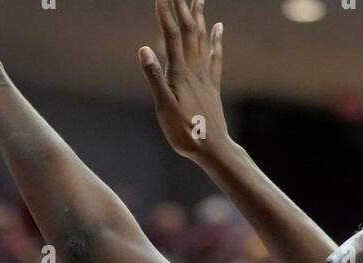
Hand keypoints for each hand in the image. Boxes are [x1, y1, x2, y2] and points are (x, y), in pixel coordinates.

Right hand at [140, 0, 227, 162]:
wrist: (213, 149)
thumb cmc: (186, 133)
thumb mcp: (164, 108)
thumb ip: (154, 77)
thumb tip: (143, 49)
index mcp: (180, 73)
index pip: (172, 35)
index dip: (166, 13)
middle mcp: (194, 70)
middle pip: (188, 30)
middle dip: (182, 7)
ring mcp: (205, 76)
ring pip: (202, 39)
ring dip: (198, 16)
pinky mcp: (212, 85)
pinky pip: (215, 56)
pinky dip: (216, 38)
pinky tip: (218, 26)